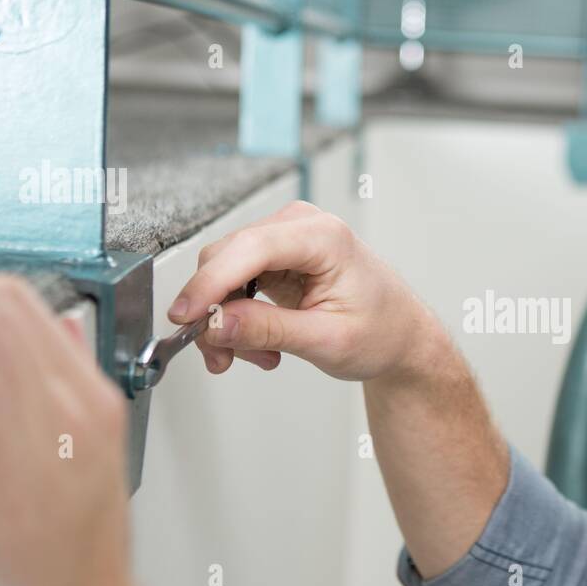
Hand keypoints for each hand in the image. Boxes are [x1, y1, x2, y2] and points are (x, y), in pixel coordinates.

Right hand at [168, 201, 442, 381]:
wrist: (400, 336)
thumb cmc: (382, 332)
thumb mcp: (327, 340)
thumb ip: (268, 330)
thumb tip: (215, 324)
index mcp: (324, 237)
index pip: (250, 248)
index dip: (210, 282)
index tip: (186, 317)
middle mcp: (301, 225)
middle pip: (226, 259)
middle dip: (217, 313)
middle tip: (226, 359)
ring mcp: (286, 237)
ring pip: (223, 272)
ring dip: (227, 321)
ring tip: (259, 356)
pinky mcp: (275, 255)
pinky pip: (233, 281)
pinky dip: (236, 316)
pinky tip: (259, 344)